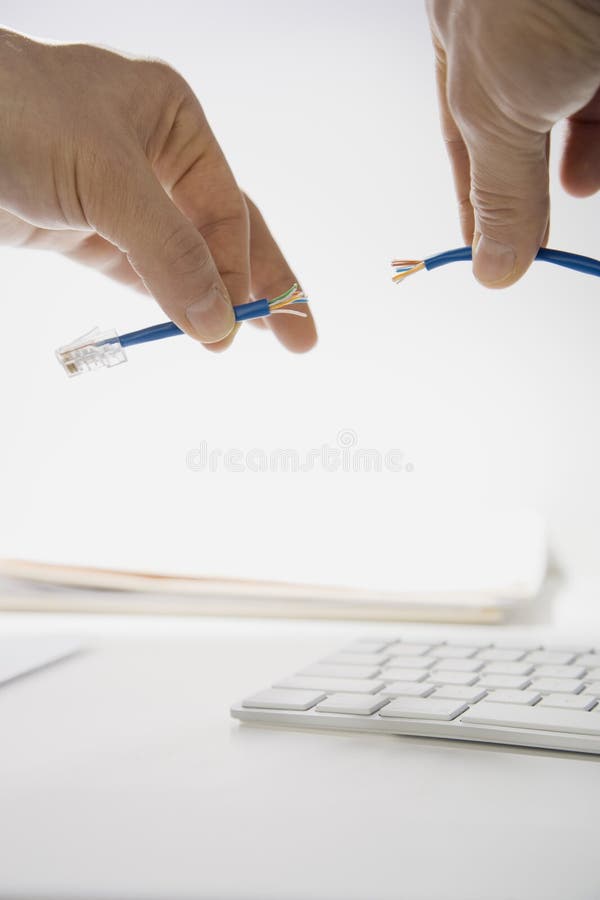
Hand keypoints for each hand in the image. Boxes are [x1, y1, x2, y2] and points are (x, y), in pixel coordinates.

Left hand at [0, 29, 315, 351]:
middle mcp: (151, 155)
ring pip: (179, 256)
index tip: (244, 320)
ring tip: (253, 338)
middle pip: (219, 232)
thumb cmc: (17, 113)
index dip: (240, 268)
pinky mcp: (81, 227)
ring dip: (212, 299)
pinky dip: (162, 300)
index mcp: (172, 120)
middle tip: (301, 335)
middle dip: (257, 284)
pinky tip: (191, 324)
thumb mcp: (108, 178)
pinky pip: (135, 271)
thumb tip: (218, 323)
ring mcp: (116, 195)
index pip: (225, 206)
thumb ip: (167, 252)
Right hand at [427, 0, 599, 286]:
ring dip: (590, 154)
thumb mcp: (498, 108)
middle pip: (532, 117)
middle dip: (540, 178)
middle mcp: (524, 25)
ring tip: (590, 182)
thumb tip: (491, 269)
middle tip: (543, 234)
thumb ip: (500, 191)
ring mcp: (578, 24)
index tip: (486, 248)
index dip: (477, 194)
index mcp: (468, 40)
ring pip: (587, 98)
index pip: (469, 133)